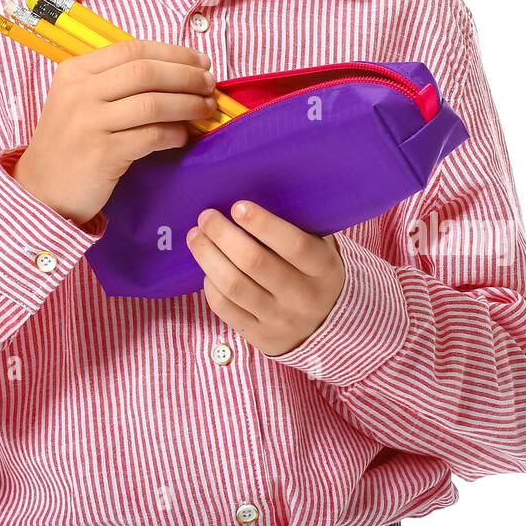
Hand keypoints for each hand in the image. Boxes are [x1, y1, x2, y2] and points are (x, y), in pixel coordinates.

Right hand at [12, 38, 217, 225]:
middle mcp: (80, 92)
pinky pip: (150, 137)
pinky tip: (184, 136)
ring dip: (188, 104)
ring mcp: (89, 123)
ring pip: (152, 103)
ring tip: (206, 109)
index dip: (173, 53)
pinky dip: (174, 134)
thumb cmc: (69, 142)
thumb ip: (116, 82)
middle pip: (146, 72)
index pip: (133, 49)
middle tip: (210, 85)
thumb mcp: (79, 100)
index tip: (201, 62)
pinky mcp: (102, 154)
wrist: (40, 190)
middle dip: (186, 76)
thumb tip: (176, 72)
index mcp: (76, 71)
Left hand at [184, 200, 344, 356]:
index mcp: (323, 268)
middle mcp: (303, 296)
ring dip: (208, 256)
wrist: (329, 325)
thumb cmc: (315, 271)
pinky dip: (210, 284)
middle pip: (254, 262)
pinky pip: (225, 308)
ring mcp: (280, 319)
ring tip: (196, 236)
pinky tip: (207, 267)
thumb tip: (256, 190)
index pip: (293, 245)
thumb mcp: (321, 247)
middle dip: (223, 234)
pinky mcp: (259, 336)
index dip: (263, 224)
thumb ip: (299, 224)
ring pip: (234, 285)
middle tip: (206, 216)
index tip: (238, 206)